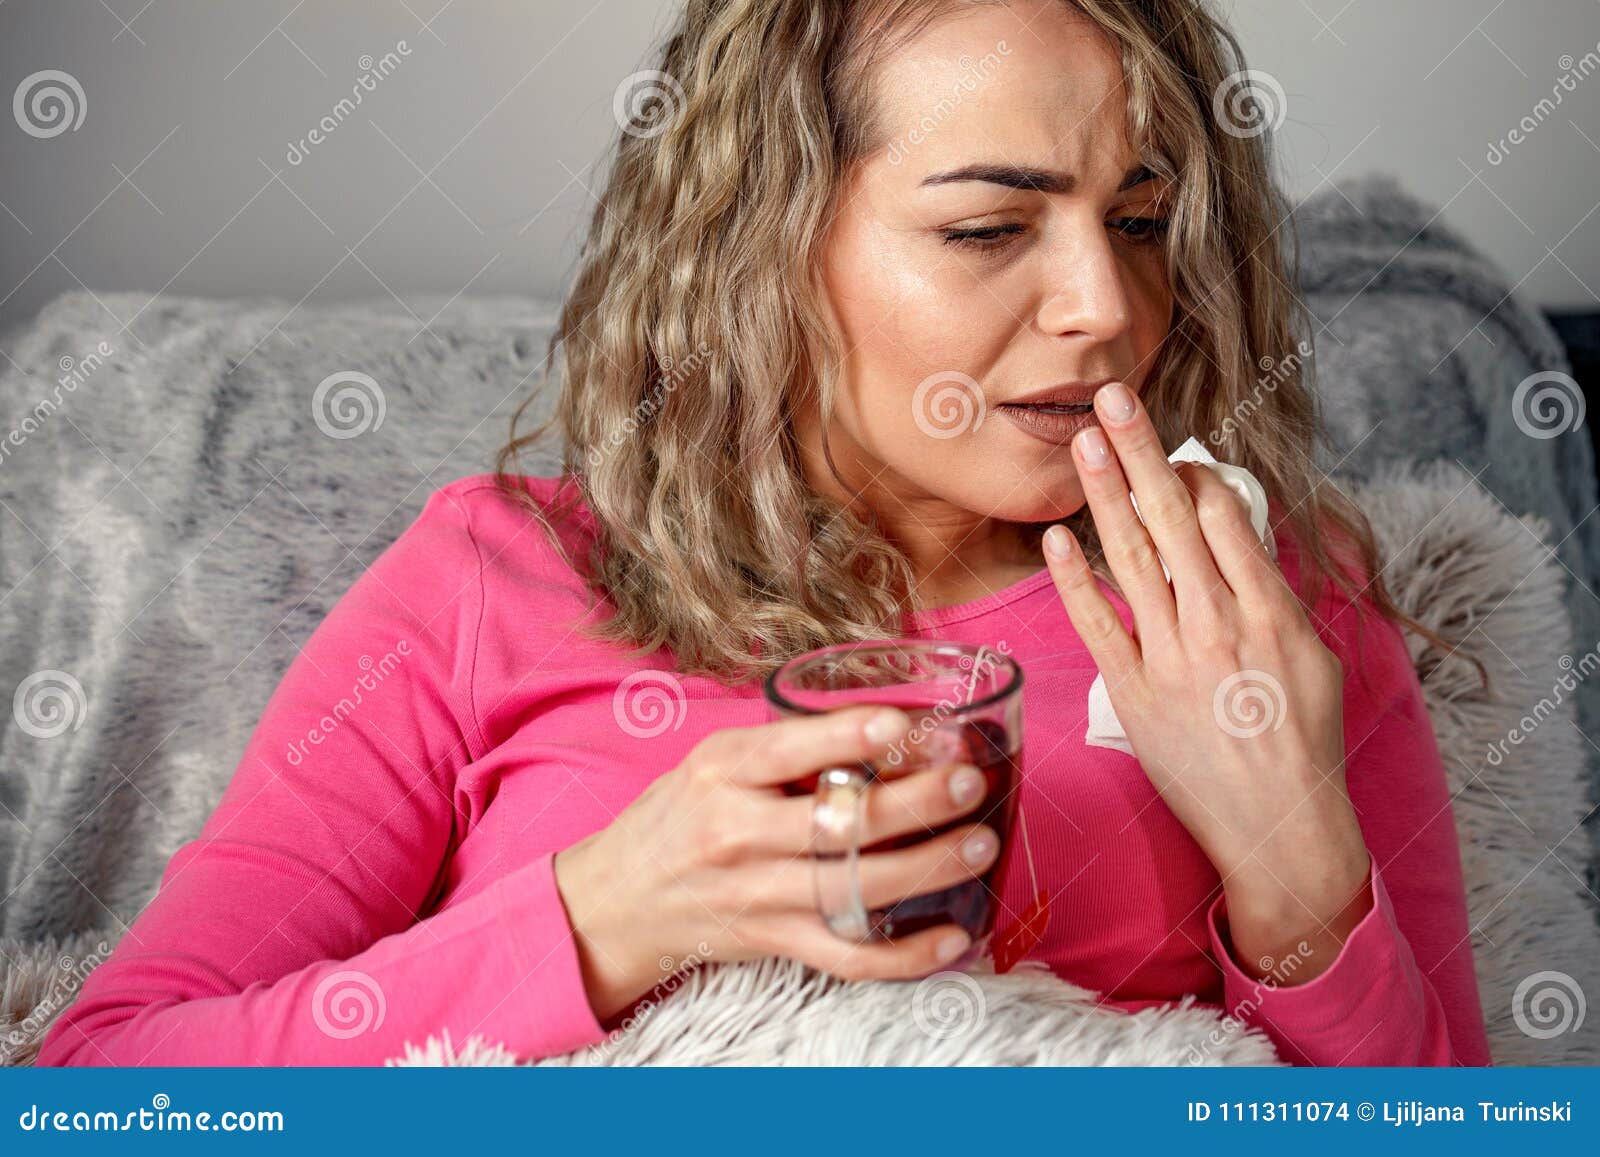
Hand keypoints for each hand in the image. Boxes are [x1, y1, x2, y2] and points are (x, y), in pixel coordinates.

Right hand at [553, 705, 999, 1020]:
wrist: (615, 902)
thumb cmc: (678, 818)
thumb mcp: (713, 763)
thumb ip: (784, 747)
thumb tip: (887, 727)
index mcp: (722, 772)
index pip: (789, 749)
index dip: (848, 735)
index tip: (903, 723)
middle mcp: (737, 833)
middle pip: (836, 823)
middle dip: (916, 802)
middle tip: (969, 782)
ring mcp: (757, 894)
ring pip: (853, 889)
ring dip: (929, 868)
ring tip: (980, 844)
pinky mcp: (774, 941)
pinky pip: (849, 957)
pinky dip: (907, 955)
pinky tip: (955, 936)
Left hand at [1041, 381, 1371, 979]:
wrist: (1280, 827)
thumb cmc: (1304, 742)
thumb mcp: (1316, 658)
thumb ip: (1278, 596)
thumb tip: (1246, 542)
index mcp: (1271, 613)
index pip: (1225, 519)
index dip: (1194, 473)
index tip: (1176, 447)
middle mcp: (1219, 626)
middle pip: (1172, 520)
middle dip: (1141, 451)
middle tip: (1112, 397)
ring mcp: (1171, 659)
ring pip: (1132, 559)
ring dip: (1105, 494)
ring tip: (1082, 442)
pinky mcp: (1133, 693)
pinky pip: (1098, 625)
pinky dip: (1074, 579)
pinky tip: (1057, 537)